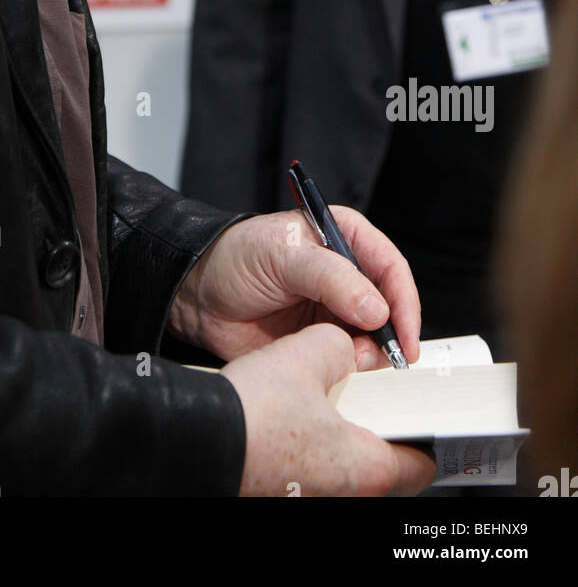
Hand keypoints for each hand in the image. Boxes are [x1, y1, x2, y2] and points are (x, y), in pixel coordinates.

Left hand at [169, 209, 420, 370]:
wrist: (198, 295)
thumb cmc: (236, 258)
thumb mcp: (282, 257)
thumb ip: (331, 279)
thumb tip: (377, 309)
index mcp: (344, 236)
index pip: (389, 267)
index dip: (403, 301)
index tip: (403, 335)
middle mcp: (347, 272)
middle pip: (390, 306)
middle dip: (391, 333)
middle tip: (383, 357)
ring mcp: (336, 307)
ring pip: (375, 336)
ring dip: (371, 353)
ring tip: (350, 358)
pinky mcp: (323, 337)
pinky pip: (352, 356)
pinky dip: (352, 366)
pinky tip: (338, 365)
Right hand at [219, 324, 436, 496]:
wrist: (194, 437)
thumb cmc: (255, 410)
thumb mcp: (308, 354)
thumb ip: (339, 346)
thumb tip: (345, 348)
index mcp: (364, 466)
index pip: (420, 466)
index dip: (425, 433)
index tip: (423, 409)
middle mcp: (340, 491)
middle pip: (380, 462)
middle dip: (380, 424)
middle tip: (375, 389)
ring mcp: (305, 493)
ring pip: (341, 460)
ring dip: (341, 426)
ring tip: (330, 386)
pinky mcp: (277, 484)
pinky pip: (309, 460)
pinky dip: (311, 433)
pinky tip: (294, 402)